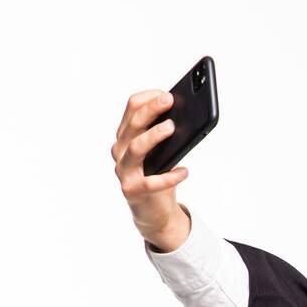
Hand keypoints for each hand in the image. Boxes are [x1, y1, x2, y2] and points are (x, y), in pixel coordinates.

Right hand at [111, 89, 190, 250]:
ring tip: (172, 128)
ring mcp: (124, 171)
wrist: (153, 211)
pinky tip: (184, 171)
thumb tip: (186, 114)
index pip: (131, 107)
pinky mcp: (132, 191)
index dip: (149, 98)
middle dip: (151, 109)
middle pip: (133, 124)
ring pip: (135, 148)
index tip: (167, 94)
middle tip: (170, 100)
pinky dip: (169, 176)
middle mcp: (120, 150)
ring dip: (153, 136)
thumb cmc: (159, 175)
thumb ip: (167, 133)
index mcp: (126, 135)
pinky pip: (151, 182)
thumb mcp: (163, 150)